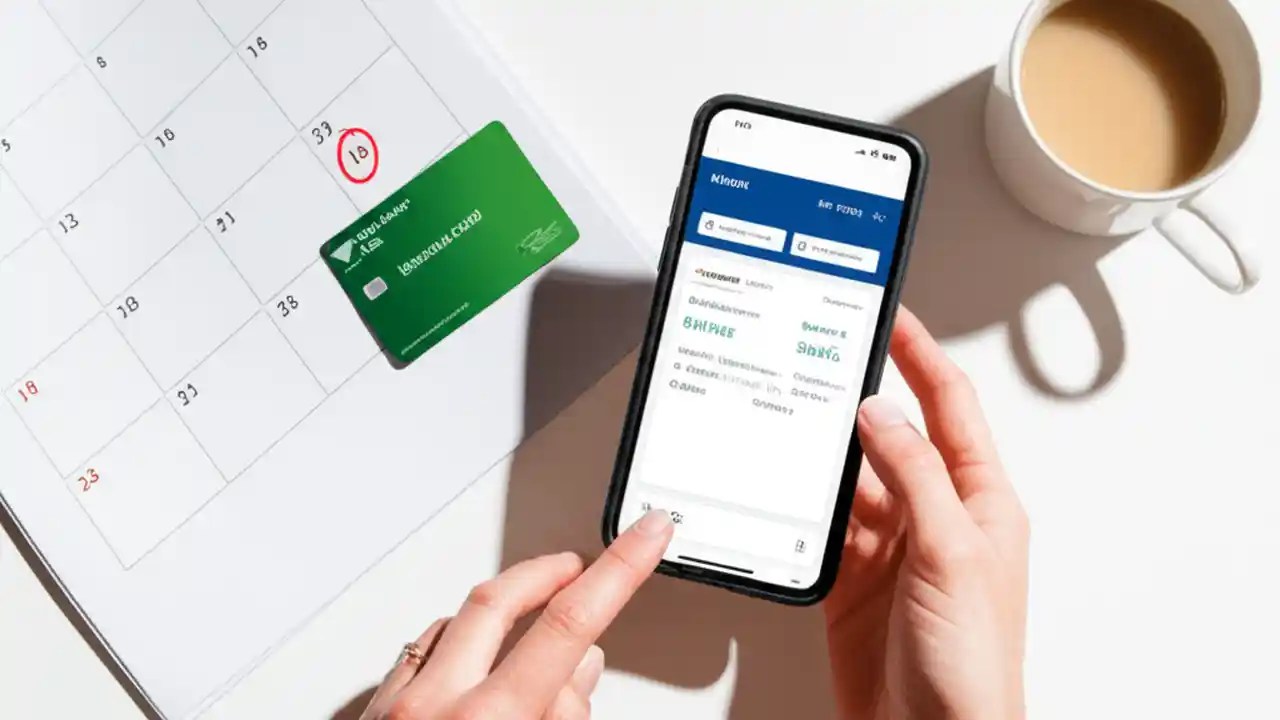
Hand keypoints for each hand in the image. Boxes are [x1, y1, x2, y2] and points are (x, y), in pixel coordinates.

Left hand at [360, 509, 673, 719]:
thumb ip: (563, 718)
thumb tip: (578, 668)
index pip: (570, 625)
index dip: (618, 571)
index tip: (646, 534)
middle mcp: (436, 704)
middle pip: (503, 599)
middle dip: (550, 573)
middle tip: (584, 567)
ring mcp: (398, 705)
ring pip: (455, 620)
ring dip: (502, 611)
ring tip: (535, 629)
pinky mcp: (372, 712)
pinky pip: (419, 650)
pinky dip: (456, 640)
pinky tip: (472, 654)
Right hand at [823, 307, 1029, 719]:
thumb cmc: (975, 668)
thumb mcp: (953, 554)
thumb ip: (916, 477)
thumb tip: (883, 415)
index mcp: (980, 502)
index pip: (950, 406)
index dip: (922, 356)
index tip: (893, 317)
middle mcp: (935, 517)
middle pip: (894, 434)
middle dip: (863, 394)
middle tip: (827, 354)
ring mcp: (892, 547)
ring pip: (852, 476)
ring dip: (826, 449)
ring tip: (798, 410)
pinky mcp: (853, 577)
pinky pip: (822, 523)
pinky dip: (801, 501)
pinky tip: (786, 482)